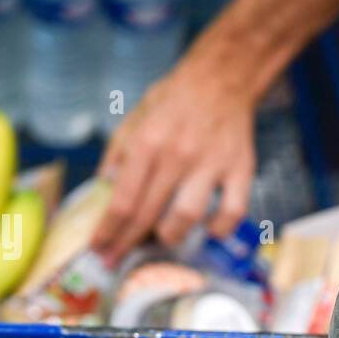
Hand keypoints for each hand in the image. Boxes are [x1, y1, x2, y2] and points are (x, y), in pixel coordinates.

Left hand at [91, 40, 258, 263]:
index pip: (122, 200)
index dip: (107, 231)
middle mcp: (178, 155)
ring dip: (170, 237)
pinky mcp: (241, 168)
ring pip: (187, 217)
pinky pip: (233, 210)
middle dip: (127, 244)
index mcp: (148, 142)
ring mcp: (212, 163)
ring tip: (160, 239)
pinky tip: (207, 229)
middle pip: (148, 214)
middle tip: (115, 259)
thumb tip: (101, 193)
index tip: (97, 248)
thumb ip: (115, 157)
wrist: (221, 77)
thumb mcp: (133, 120)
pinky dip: (219, 228)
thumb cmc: (172, 101)